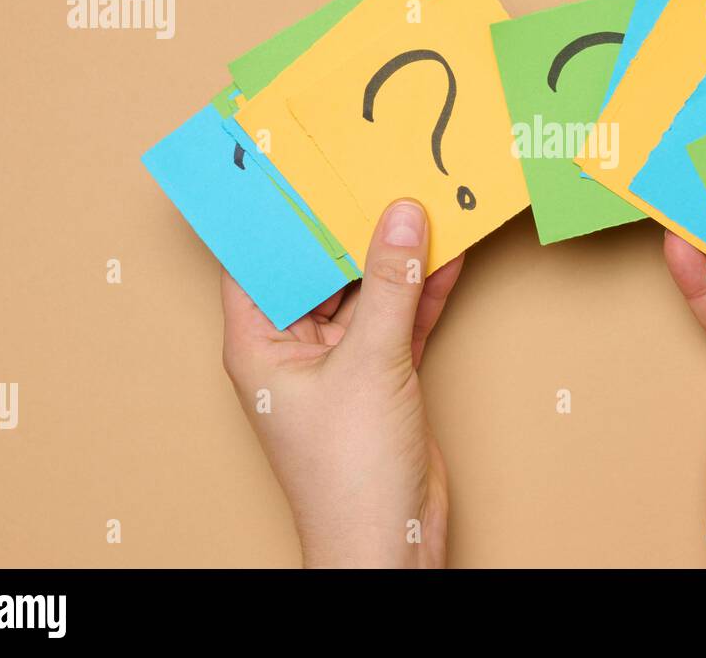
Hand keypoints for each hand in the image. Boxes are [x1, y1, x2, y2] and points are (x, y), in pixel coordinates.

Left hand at [222, 199, 461, 567]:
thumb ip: (391, 285)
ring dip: (394, 255)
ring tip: (421, 199)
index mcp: (259, 343)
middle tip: (374, 170)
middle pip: (319, 270)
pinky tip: (446, 252)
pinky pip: (400, 318)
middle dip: (349, 227)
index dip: (277, 215)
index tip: (299, 164)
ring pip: (367, 292)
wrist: (390, 542)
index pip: (259, 261)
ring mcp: (339, 363)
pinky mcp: (380, 376)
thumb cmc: (349, 471)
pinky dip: (423, 290)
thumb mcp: (370, 362)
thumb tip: (401, 215)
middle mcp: (293, 349)